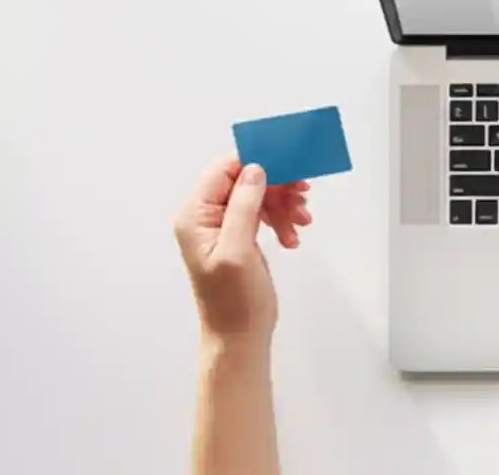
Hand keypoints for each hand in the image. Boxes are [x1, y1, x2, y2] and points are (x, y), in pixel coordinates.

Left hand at [173, 157, 311, 346]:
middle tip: (304, 194)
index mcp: (195, 215)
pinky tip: (293, 237)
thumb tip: (254, 169)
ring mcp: (223, 226)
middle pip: (246, 179)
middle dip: (277, 186)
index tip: (290, 165)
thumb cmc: (233, 301)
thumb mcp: (237, 250)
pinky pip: (264, 213)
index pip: (224, 169)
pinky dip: (282, 219)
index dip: (258, 162)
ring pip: (259, 195)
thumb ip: (242, 206)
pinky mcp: (240, 236)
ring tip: (302, 223)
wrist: (240, 337)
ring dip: (284, 204)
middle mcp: (205, 216)